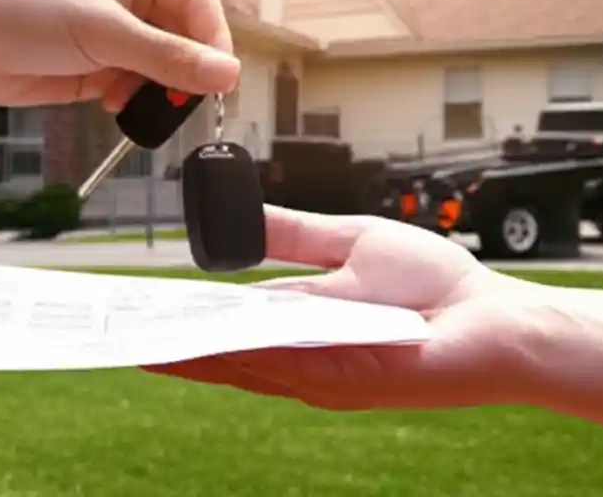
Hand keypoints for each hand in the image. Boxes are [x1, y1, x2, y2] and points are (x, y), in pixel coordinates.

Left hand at [0, 0, 240, 109]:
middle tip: (185, 100)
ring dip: (158, 87)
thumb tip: (228, 74)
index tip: (221, 79)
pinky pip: (136, 82)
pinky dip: (132, 97)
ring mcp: (114, 26)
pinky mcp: (97, 60)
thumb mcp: (104, 32)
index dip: (213, 40)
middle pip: (185, 33)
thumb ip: (168, 57)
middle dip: (185, 68)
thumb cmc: (21, 10)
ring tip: (146, 104)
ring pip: (163, 63)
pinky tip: (112, 102)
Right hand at [144, 205, 537, 409]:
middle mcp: (300, 356)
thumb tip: (237, 220)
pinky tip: (195, 347)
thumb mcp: (347, 242)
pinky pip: (277, 368)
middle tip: (109, 330)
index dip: (179, 318)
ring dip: (186, 355)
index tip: (130, 308)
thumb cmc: (433, 284)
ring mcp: (318, 374)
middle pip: (219, 353)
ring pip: (238, 366)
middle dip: (166, 342)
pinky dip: (233, 359)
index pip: (225, 325)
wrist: (493, 319)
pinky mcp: (341, 382)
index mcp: (297, 323)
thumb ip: (291, 235)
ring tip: (133, 340)